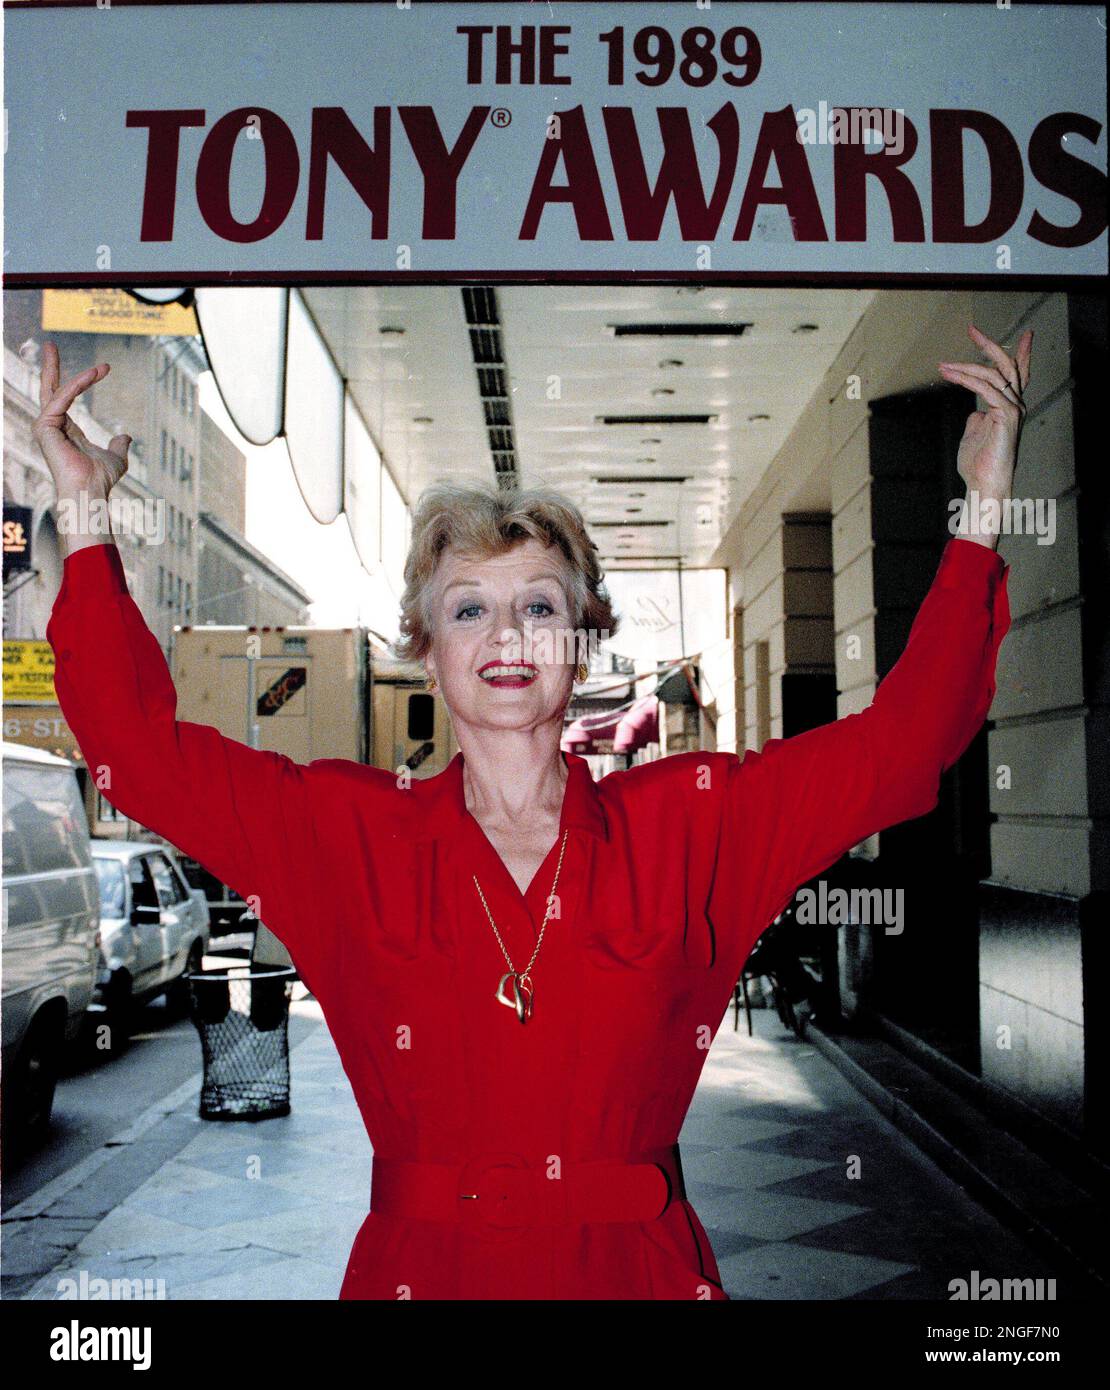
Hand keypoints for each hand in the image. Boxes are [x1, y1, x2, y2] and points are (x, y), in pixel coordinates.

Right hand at [32, 340, 130, 498]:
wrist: (90, 491)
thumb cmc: (100, 479)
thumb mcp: (116, 458)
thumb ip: (119, 446)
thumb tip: (126, 436)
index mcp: (64, 429)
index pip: (65, 397)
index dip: (81, 380)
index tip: (103, 368)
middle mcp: (51, 425)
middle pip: (48, 388)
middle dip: (50, 366)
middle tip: (51, 343)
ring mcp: (45, 425)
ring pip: (59, 391)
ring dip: (81, 377)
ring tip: (103, 368)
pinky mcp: (44, 426)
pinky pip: (61, 398)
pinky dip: (77, 385)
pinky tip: (93, 376)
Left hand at [938, 323, 1032, 501]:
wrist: (984, 483)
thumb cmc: (978, 464)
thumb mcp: (974, 434)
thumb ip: (977, 419)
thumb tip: (975, 412)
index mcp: (1009, 407)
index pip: (1017, 374)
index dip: (1020, 353)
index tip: (1026, 334)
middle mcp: (1015, 404)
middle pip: (1007, 366)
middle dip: (989, 346)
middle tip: (972, 330)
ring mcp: (1013, 409)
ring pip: (992, 375)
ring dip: (965, 367)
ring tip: (943, 365)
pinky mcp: (1005, 415)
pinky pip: (985, 389)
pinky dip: (967, 379)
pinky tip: (951, 375)